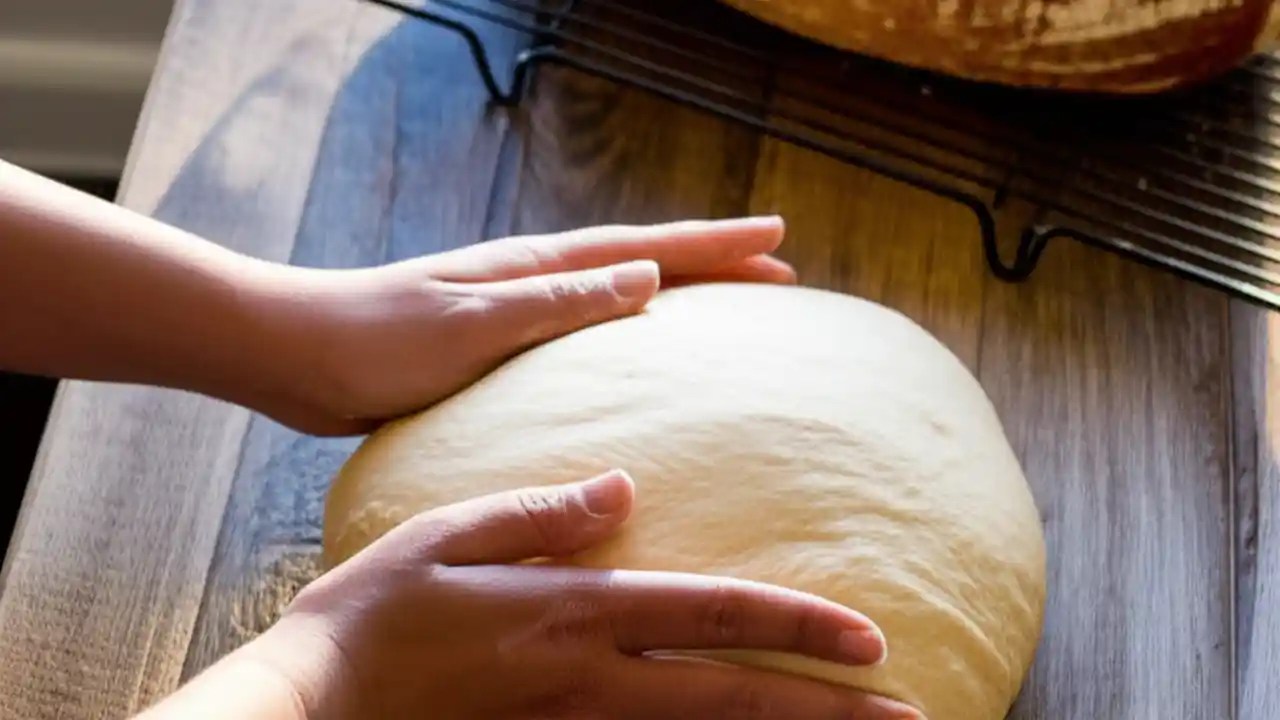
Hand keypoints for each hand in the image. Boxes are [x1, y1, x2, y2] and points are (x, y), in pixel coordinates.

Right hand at [244, 470, 922, 719]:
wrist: (313, 706)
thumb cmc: (374, 610)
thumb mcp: (451, 534)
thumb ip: (545, 511)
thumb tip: (624, 487)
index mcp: (573, 613)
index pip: (712, 613)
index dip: (796, 625)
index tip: (871, 637)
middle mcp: (588, 678)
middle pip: (731, 698)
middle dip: (827, 713)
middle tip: (908, 718)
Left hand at [248, 217, 795, 434]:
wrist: (299, 354)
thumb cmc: (377, 341)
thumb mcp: (474, 324)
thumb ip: (558, 303)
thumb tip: (650, 277)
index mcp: (537, 270)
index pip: (647, 249)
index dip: (715, 246)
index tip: (777, 240)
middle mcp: (536, 280)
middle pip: (645, 262)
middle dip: (713, 262)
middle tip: (778, 269)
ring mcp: (519, 309)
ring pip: (620, 291)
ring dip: (679, 291)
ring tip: (728, 305)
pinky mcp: (498, 343)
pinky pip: (586, 331)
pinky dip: (628, 329)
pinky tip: (635, 353)